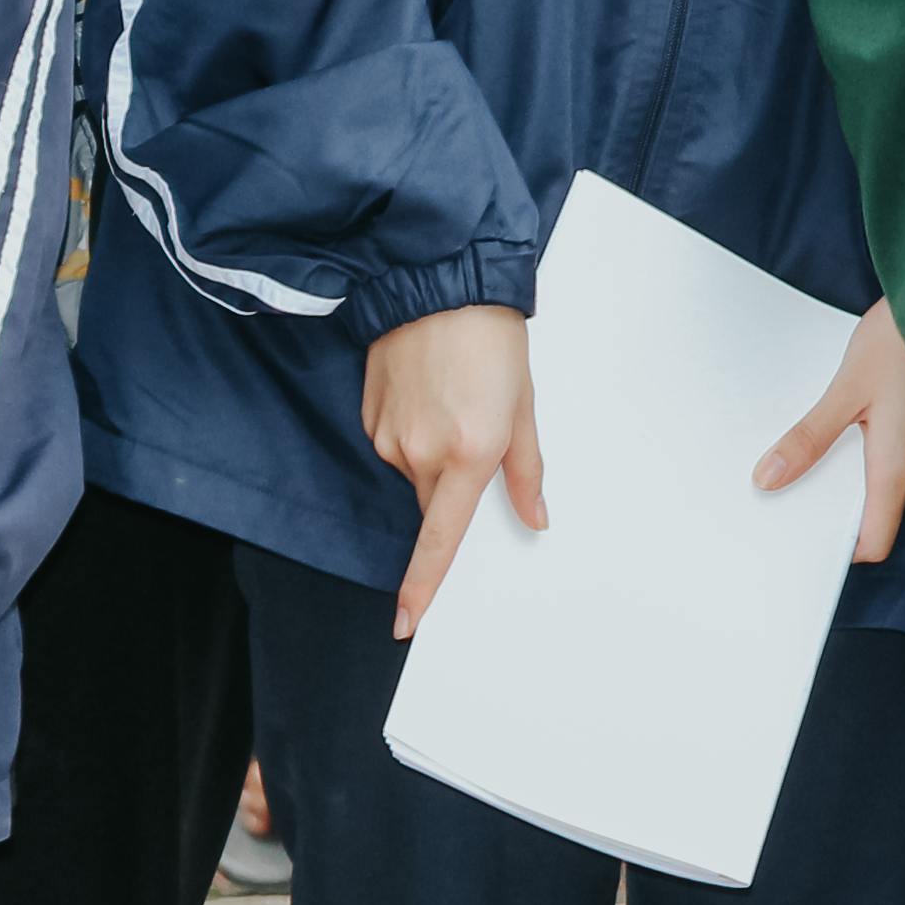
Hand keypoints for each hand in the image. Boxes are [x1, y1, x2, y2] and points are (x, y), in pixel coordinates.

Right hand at [362, 301, 545, 640]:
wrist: (441, 284)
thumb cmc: (492, 341)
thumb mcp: (524, 408)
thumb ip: (526, 471)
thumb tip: (535, 517)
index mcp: (466, 455)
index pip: (439, 539)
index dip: (422, 585)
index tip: (406, 620)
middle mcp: (419, 454)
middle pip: (431, 500)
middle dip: (451, 481)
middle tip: (474, 427)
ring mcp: (388, 436)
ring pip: (412, 469)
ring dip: (433, 450)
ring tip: (452, 396)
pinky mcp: (369, 416)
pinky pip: (393, 443)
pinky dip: (412, 429)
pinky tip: (427, 390)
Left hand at [758, 297, 904, 565]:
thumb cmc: (901, 341)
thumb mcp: (846, 387)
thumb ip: (810, 436)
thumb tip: (769, 478)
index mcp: (898, 466)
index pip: (875, 541)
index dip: (842, 550)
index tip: (808, 539)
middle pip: (877, 512)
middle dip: (840, 502)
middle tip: (801, 478)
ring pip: (888, 483)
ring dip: (858, 471)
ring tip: (830, 440)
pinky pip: (902, 459)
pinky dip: (876, 451)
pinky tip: (859, 423)